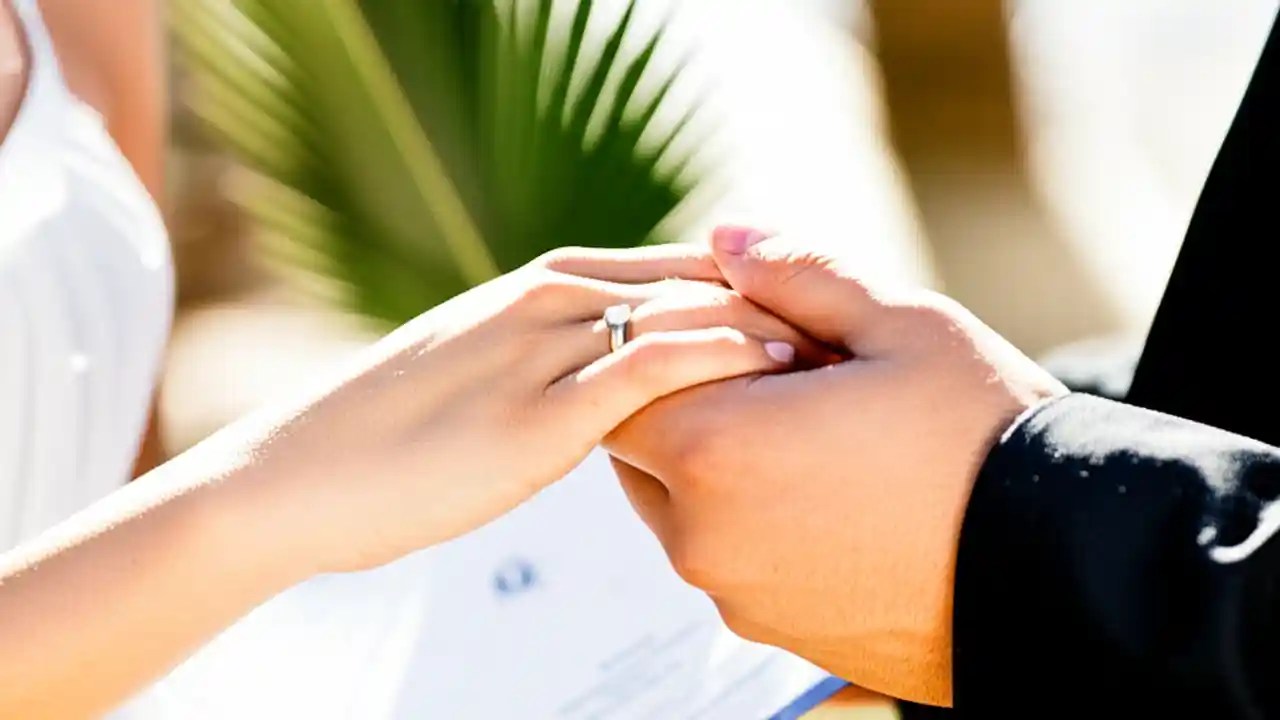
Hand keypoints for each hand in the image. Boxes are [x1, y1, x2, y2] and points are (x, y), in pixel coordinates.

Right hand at [220, 245, 820, 575]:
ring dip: (769, 322)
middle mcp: (550, 296)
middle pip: (699, 276)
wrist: (304, 476)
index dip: (756, 285)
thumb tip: (624, 382)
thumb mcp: (492, 376)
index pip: (680, 264)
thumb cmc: (396, 437)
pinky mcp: (539, 412)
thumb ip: (561, 363)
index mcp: (545, 283)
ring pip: (686, 310)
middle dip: (779, 298)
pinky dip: (721, 360)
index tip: (815, 317)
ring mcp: (545, 347)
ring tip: (838, 353)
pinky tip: (770, 370)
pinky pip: (651, 368)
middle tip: (850, 331)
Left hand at [605, 228, 1066, 705]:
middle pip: (642, 446)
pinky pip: (727, 562)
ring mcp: (735, 595)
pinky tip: (832, 497)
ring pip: (680, 508)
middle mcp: (703, 537)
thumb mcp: (901, 325)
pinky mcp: (773, 635)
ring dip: (718, 465)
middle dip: (688, 401)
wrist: (1066, 571)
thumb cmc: (986, 435)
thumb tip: (725, 237)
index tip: (742, 331)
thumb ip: (797, 273)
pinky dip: (752, 522)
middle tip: (776, 377)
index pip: (625, 380)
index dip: (673, 342)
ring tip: (812, 436)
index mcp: (715, 449)